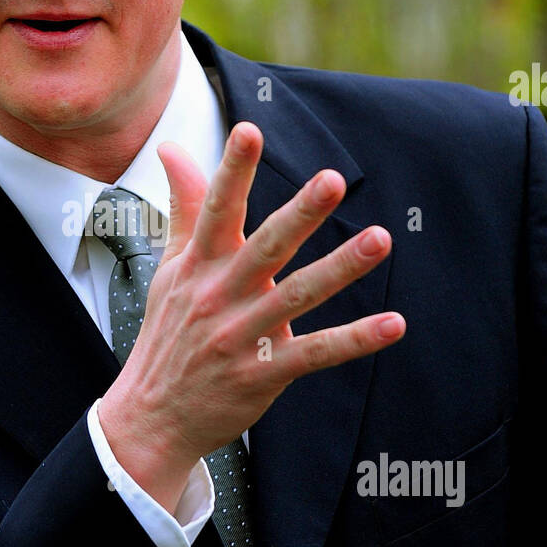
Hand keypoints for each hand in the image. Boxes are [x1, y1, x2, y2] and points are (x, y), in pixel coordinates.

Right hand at [97, 120, 405, 512]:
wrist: (153, 416)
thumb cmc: (168, 333)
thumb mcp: (169, 267)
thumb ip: (184, 206)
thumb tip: (171, 147)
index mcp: (199, 266)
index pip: (216, 209)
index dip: (231, 170)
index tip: (248, 130)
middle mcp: (220, 296)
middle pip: (265, 247)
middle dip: (300, 213)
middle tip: (333, 179)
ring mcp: (243, 337)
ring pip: (298, 296)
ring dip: (341, 268)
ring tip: (381, 239)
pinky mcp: (264, 374)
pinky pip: (316, 353)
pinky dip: (355, 340)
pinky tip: (394, 323)